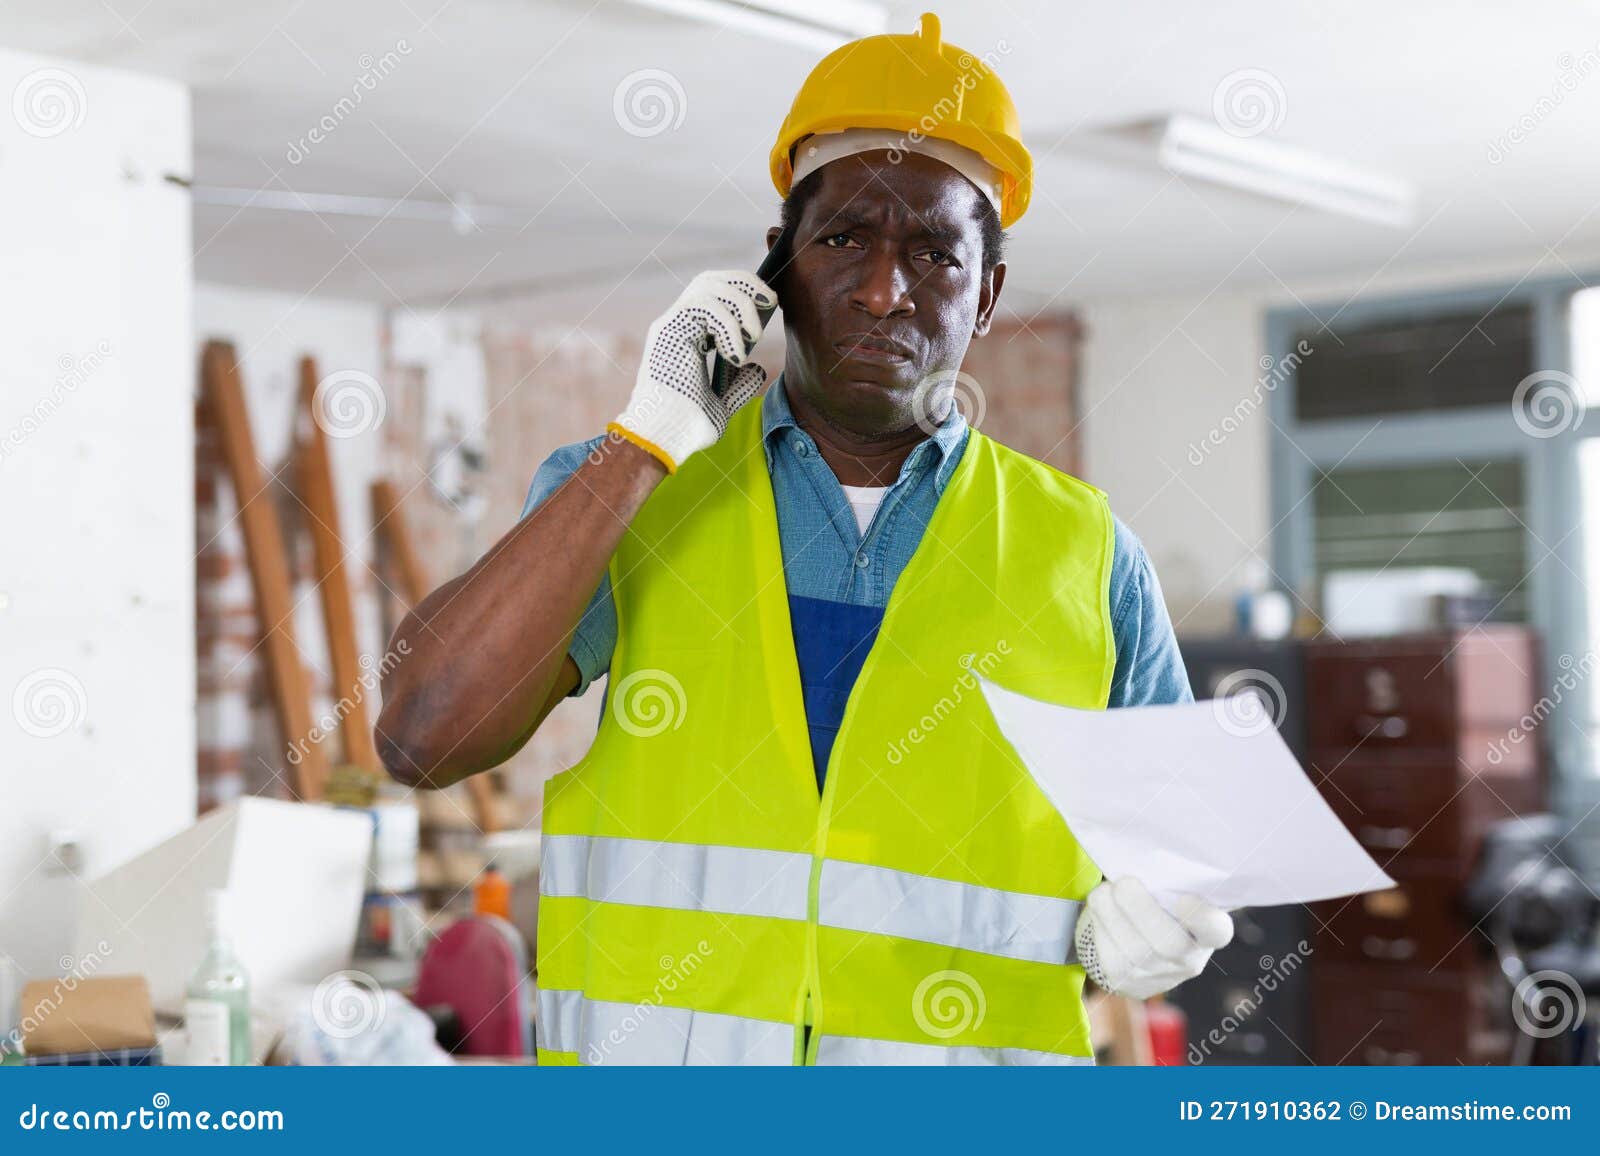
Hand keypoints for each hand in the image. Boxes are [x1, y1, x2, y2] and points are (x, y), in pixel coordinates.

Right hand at [608, 269, 773, 471]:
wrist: (665, 439)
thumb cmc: (686, 427)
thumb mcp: (722, 405)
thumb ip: (738, 386)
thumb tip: (757, 370)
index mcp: (686, 337)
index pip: (713, 294)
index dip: (742, 291)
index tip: (769, 306)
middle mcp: (676, 325)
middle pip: (710, 279)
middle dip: (745, 283)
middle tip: (770, 301)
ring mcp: (670, 325)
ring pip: (708, 285)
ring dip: (741, 304)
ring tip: (754, 336)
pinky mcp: (668, 330)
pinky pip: (704, 306)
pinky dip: (728, 327)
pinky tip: (735, 354)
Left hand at [1074, 877, 1232, 999]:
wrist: (1140, 945)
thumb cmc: (1161, 905)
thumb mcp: (1176, 892)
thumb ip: (1172, 879)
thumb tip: (1149, 848)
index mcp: (1209, 933)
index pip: (1216, 931)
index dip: (1202, 919)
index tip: (1185, 898)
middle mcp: (1188, 960)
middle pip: (1168, 944)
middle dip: (1141, 909)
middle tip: (1125, 882)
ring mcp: (1156, 975)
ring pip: (1133, 950)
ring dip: (1112, 912)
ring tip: (1107, 890)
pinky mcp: (1125, 980)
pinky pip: (1108, 953)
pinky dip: (1100, 923)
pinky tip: (1102, 906)